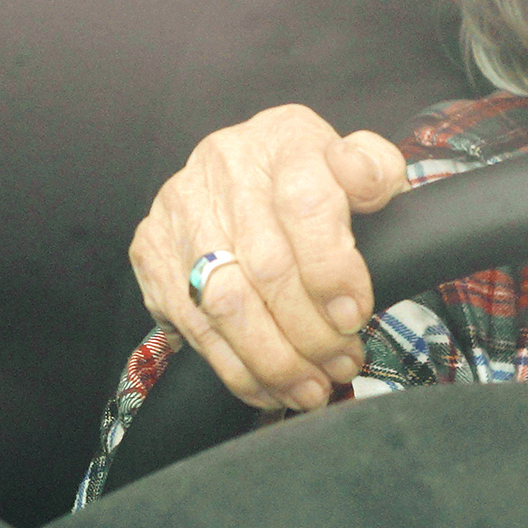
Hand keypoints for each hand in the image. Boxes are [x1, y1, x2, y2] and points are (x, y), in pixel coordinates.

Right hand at [130, 104, 408, 411]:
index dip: (332, 268)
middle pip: (266, 266)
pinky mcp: (152, 250)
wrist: (244, 170)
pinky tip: (271, 387)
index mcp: (282, 140)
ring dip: (274, 360)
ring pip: (226, 304)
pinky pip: (193, 324)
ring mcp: (181, 209)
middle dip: (311, 332)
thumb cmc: (310, 180)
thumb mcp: (356, 164)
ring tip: (312, 387)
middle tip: (343, 361)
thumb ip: (376, 170)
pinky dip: (237, 368)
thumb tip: (366, 185)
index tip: (355, 314)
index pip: (305, 204)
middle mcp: (224, 167)